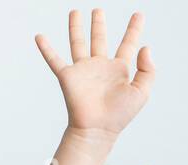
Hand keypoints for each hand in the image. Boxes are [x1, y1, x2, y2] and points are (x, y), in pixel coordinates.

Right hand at [35, 9, 153, 137]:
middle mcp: (100, 67)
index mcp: (119, 70)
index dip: (134, 29)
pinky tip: (39, 37)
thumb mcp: (141, 93)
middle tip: (98, 10)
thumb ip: (147, 70)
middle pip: (99, 39)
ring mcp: (83, 70)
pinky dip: (46, 49)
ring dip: (76, 28)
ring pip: (78, 43)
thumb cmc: (119, 116)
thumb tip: (146, 47)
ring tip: (74, 12)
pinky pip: (54, 60)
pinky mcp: (68, 76)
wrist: (97, 129)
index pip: (128, 44)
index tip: (138, 15)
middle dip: (98, 24)